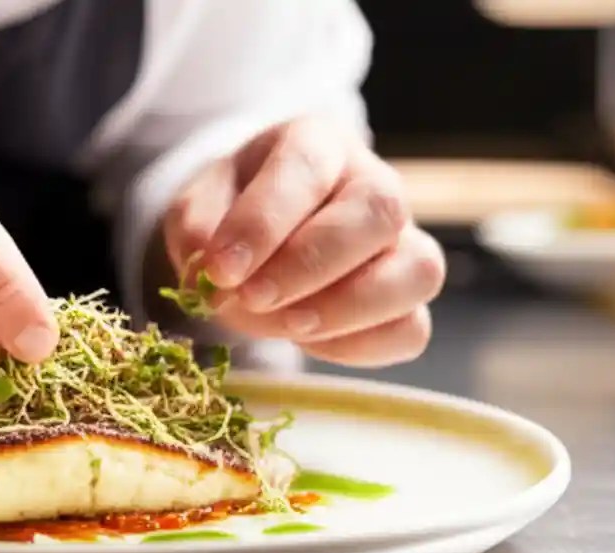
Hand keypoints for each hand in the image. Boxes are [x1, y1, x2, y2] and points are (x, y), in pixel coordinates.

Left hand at [162, 115, 444, 365]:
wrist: (254, 246)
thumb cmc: (231, 217)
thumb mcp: (197, 210)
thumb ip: (199, 233)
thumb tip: (212, 275)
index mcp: (317, 143)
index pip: (307, 166)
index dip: (264, 222)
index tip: (222, 269)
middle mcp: (374, 183)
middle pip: (378, 212)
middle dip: (310, 265)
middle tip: (253, 298)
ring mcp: (404, 241)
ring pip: (417, 271)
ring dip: (347, 309)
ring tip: (288, 325)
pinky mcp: (407, 299)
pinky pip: (411, 329)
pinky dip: (361, 346)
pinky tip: (310, 340)